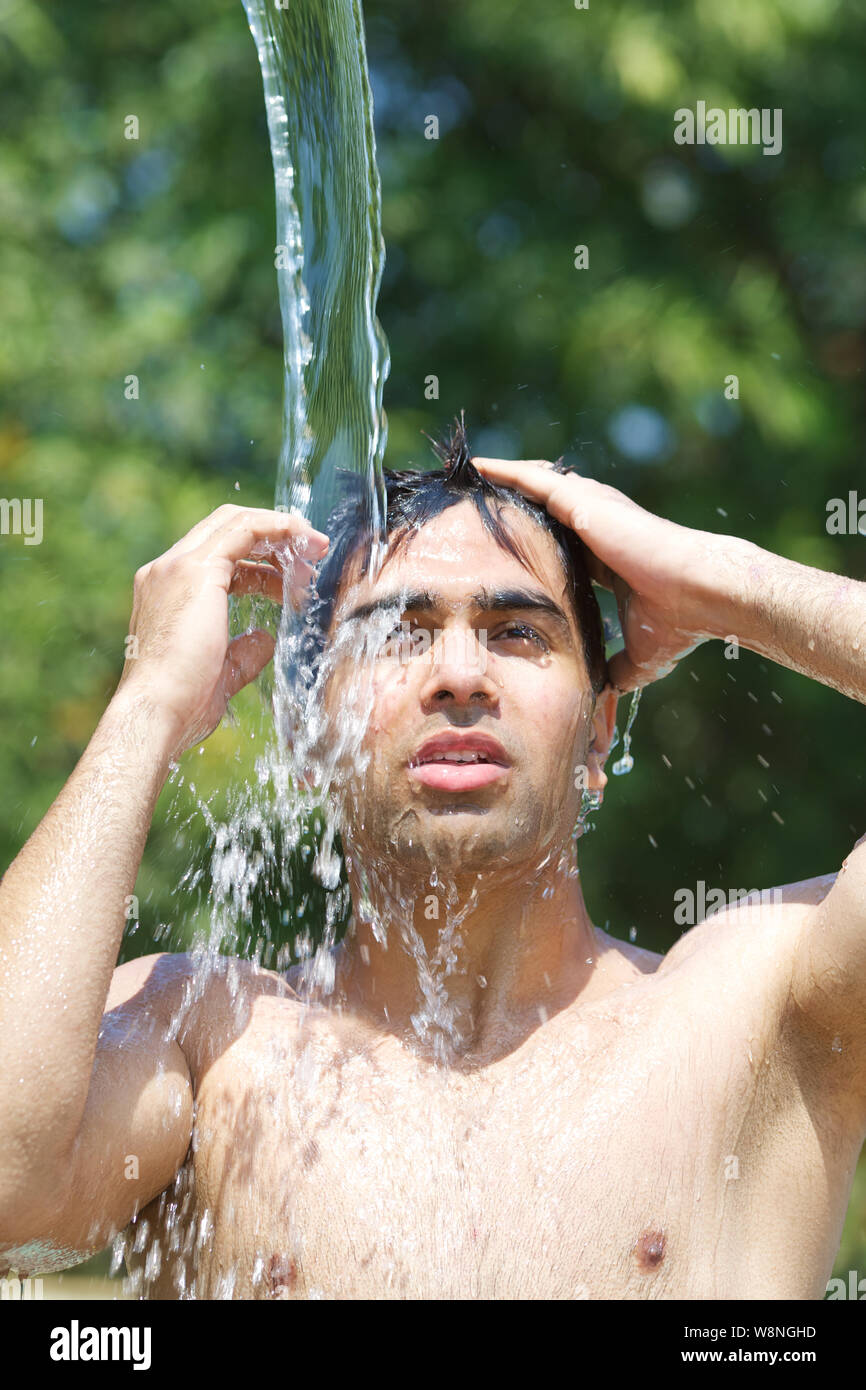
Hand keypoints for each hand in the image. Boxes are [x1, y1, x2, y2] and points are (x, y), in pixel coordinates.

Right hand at [115, 504, 328, 754]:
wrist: (157, 713)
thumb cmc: (183, 703)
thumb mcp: (223, 671)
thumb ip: (243, 650)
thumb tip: (264, 639)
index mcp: (167, 590)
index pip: (218, 554)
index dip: (261, 559)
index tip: (294, 577)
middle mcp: (165, 570)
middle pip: (226, 528)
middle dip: (274, 536)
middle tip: (313, 553)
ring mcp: (176, 566)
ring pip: (235, 521)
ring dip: (281, 531)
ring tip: (316, 551)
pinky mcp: (194, 570)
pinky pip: (243, 530)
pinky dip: (276, 528)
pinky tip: (302, 539)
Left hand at [471, 457, 739, 691]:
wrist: (703, 594)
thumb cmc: (680, 622)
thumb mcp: (642, 654)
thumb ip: (619, 667)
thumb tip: (607, 692)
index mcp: (604, 557)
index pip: (558, 546)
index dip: (531, 546)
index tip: (500, 552)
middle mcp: (597, 528)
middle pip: (543, 511)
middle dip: (511, 507)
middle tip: (471, 507)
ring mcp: (591, 510)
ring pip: (535, 488)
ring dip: (503, 482)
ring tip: (469, 477)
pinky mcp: (584, 502)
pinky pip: (533, 481)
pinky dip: (505, 472)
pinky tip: (479, 467)